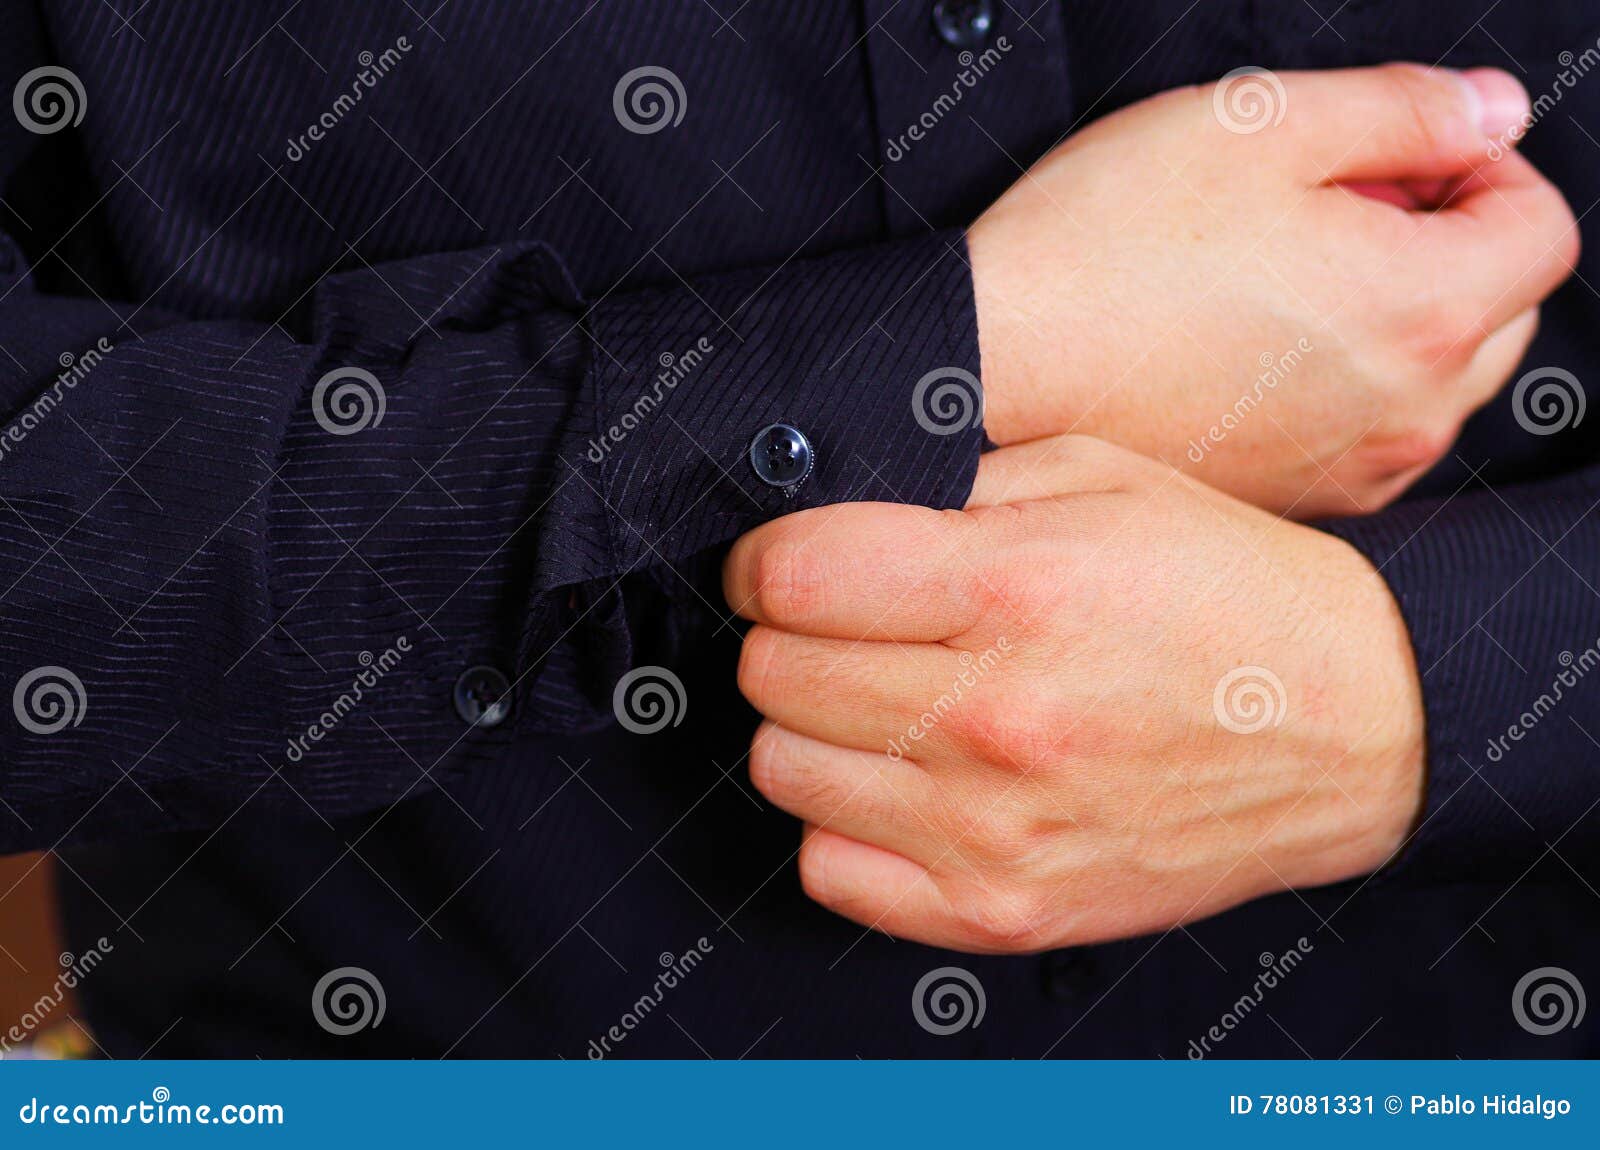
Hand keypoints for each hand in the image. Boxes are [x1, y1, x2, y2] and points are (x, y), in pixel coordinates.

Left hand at [723, 436, 1425, 952]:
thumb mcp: (1103, 477)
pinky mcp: (1003, 912)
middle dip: (790, 634)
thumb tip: (828, 502)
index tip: (788, 562)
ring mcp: (994, 830)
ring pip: (782, 769)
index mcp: (1016, 589)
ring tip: (880, 702)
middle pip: (771, 673)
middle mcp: (996, 718)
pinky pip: (829, 869)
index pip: (792, 576)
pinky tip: (902, 782)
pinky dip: (845, 821)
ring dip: (810, 726)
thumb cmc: (1227, 591)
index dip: (768, 559)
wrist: (1355, 726)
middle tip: (848, 626)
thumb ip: (953, 478)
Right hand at [969, 64, 1578, 517]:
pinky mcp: (1293, 500)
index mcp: (1421, 309)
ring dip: (1401, 316)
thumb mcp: (1258, 127)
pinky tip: (1256, 344)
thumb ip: (1404, 109)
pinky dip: (1348, 381)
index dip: (1487, 167)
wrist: (992, 366)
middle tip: (1343, 208)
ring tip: (1289, 277)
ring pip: (1439, 379)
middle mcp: (1405, 410)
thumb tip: (1491, 111)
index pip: (1542, 228)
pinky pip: (1369, 432)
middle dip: (1451, 245)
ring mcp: (1350, 469)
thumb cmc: (1101, 250)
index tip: (1410, 156)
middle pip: (1506, 312)